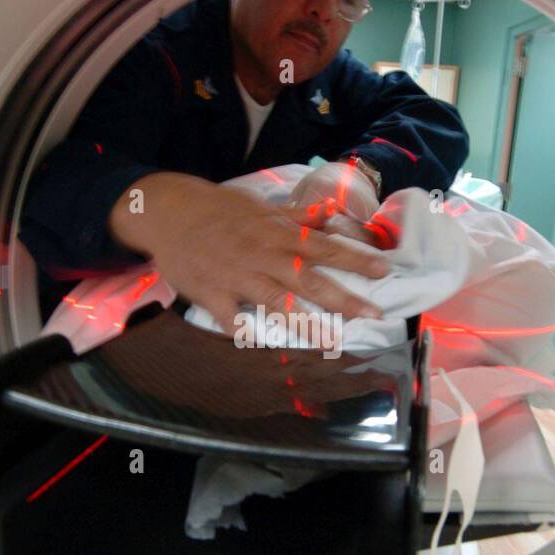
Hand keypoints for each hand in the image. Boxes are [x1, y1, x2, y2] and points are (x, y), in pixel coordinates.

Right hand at [108, 172, 389, 332]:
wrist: (170, 211)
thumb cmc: (219, 209)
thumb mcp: (261, 206)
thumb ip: (298, 216)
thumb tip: (332, 215)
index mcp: (278, 234)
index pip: (325, 247)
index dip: (356, 259)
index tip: (384, 271)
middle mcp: (264, 256)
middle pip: (310, 280)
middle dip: (344, 298)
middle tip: (374, 313)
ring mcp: (238, 277)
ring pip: (277, 302)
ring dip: (306, 322)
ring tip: (332, 340)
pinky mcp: (212, 294)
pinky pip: (232, 319)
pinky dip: (246, 333)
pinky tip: (263, 348)